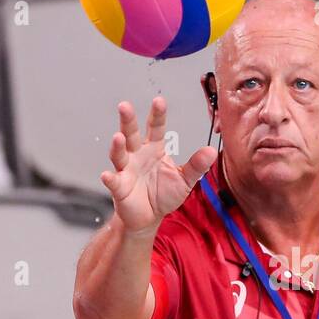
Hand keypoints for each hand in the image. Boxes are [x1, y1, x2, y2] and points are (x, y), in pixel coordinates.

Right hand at [100, 96, 216, 233]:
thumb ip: (196, 165)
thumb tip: (211, 151)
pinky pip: (113, 182)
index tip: (159, 101)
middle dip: (128, 120)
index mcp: (153, 149)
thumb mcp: (185, 180)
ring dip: (117, 146)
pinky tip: (107, 176)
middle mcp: (137, 155)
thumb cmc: (164, 194)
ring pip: (119, 154)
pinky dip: (110, 179)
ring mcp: (126, 170)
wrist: (149, 217)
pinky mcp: (119, 188)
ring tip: (118, 137)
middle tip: (125, 106)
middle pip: (131, 134)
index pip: (155, 127)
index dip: (157, 115)